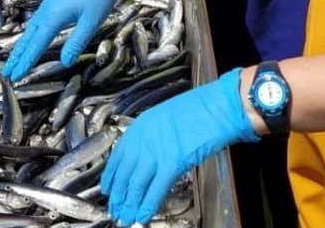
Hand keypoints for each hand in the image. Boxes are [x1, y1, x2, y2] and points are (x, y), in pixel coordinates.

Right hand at [0, 0, 139, 81]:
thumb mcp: (91, 22)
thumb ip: (76, 42)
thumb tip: (64, 62)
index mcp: (53, 17)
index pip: (36, 45)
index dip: (26, 62)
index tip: (15, 76)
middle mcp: (46, 11)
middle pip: (27, 38)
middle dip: (16, 56)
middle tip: (6, 72)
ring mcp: (49, 4)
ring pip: (30, 29)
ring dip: (21, 45)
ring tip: (13, 59)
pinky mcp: (54, 0)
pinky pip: (36, 21)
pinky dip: (29, 34)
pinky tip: (30, 37)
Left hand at [101, 70, 257, 225]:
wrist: (216, 107)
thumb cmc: (197, 109)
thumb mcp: (164, 117)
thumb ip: (152, 136)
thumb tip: (148, 156)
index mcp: (140, 127)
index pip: (118, 157)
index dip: (111, 176)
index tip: (108, 188)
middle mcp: (143, 140)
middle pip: (124, 174)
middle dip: (118, 195)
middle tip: (115, 209)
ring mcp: (156, 152)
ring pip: (136, 184)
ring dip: (130, 205)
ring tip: (126, 218)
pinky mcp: (172, 164)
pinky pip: (155, 189)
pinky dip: (148, 205)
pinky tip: (143, 215)